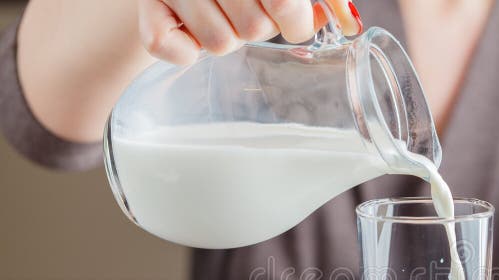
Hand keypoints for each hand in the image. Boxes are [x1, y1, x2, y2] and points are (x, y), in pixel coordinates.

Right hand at [138, 0, 362, 64]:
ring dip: (226, 39)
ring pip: (219, 44)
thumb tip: (350, 25)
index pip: (285, 4)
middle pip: (255, 28)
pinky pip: (171, 50)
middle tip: (247, 10)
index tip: (290, 16)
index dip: (296, 21)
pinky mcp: (146, 6)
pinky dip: (185, 53)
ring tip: (221, 16)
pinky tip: (191, 32)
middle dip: (260, 28)